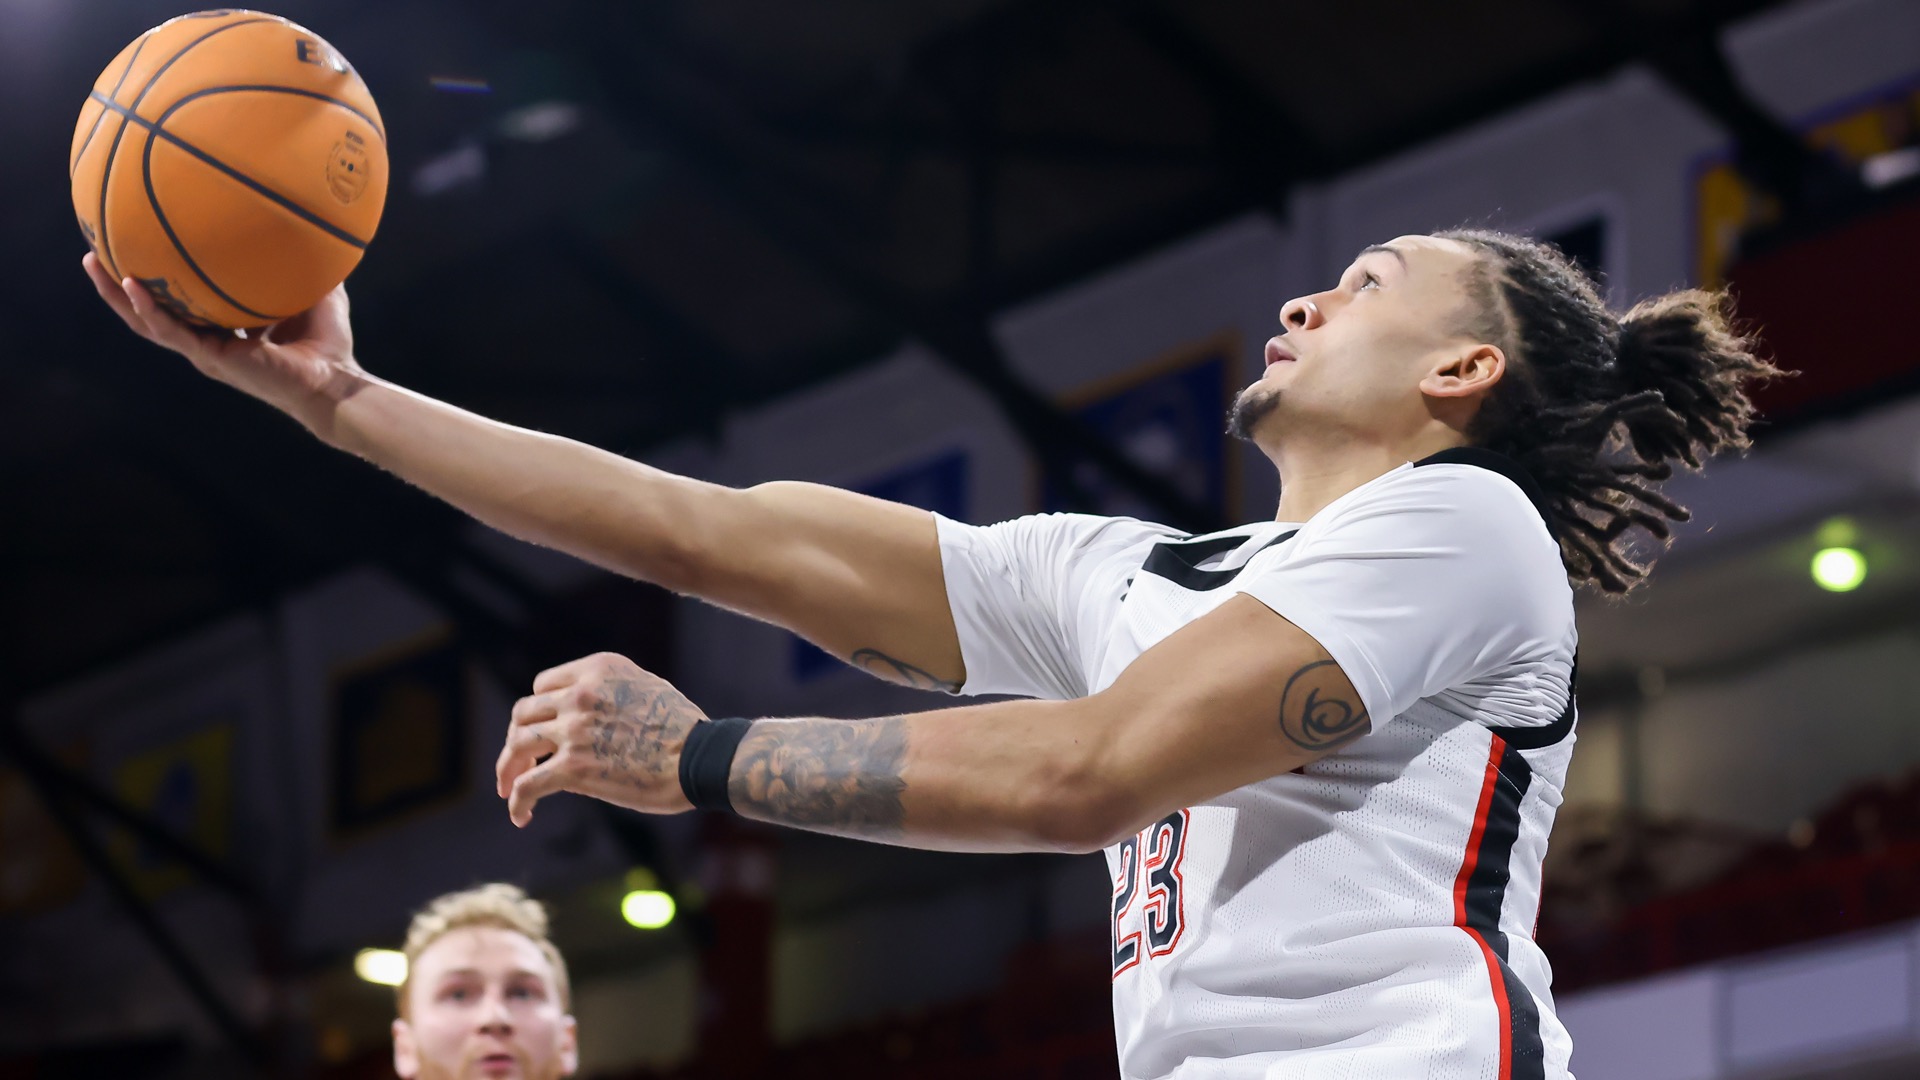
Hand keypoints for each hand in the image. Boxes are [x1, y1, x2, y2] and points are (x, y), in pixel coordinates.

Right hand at [81, 252, 364, 434]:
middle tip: (95, 252)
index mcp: (225, 327)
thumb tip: (304, 217)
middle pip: (150, 310)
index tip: (137, 245)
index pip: (181, 300)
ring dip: (117, 295)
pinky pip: (170, 331)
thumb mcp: (313, 290)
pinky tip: (131, 285)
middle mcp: (208, 340)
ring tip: (94, 264)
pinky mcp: (211, 358)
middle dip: (119, 284)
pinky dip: (149, 309)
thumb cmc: (328, 342)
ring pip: (147, 323)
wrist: (335, 382)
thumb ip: (302, 261)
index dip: (158, 277)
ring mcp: (205, 351)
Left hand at [495, 652, 706, 825]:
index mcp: (597, 670)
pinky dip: (517, 801)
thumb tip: (588, 717)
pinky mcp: (572, 768)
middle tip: (520, 762)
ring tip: (509, 788)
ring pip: (517, 745)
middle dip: (518, 738)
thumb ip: (610, 693)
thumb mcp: (645, 687)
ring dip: (507, 768)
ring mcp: (573, 730)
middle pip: (523, 713)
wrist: (701, 757)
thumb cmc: (684, 729)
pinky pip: (528, 784)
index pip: (543, 685)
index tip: (543, 732)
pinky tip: (521, 816)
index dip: (539, 711)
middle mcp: (579, 694)